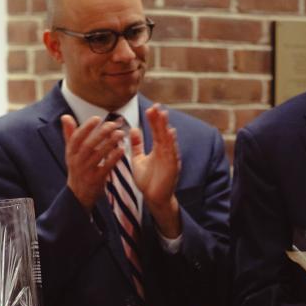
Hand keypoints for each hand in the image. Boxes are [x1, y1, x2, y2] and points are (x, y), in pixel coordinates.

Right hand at [61, 114, 124, 210]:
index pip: (76, 138)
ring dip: (110, 143)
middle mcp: (77, 162)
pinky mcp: (96, 180)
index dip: (86, 128)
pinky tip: (122, 149)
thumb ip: (70, 134)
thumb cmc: (77, 168)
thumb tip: (65, 116)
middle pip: (88, 145)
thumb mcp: (71, 153)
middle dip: (101, 133)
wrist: (78, 195)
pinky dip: (114, 158)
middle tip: (114, 124)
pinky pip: (106, 167)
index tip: (97, 118)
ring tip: (120, 133)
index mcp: (71, 153)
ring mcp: (86, 172)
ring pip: (98, 155)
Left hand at [130, 104, 180, 237]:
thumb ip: (137, 146)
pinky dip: (172, 143)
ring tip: (163, 115)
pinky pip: (172, 153)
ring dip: (166, 127)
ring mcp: (170, 159)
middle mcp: (166, 152)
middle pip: (163, 132)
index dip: (154, 120)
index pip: (156, 131)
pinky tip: (170, 133)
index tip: (150, 108)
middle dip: (160, 120)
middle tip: (157, 106)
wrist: (153, 199)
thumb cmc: (148, 181)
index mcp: (158, 149)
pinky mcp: (172, 168)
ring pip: (168, 140)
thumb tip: (133, 129)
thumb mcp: (138, 160)